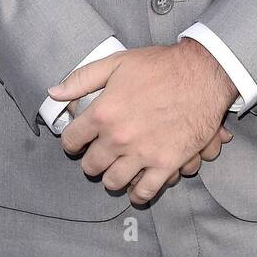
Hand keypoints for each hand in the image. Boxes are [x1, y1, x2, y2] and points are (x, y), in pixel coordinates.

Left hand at [47, 41, 239, 203]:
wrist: (202, 74)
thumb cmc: (159, 66)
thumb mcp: (116, 62)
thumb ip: (82, 79)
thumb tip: (54, 93)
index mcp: (103, 113)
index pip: (72, 139)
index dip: (71, 141)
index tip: (77, 141)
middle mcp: (118, 138)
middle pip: (91, 165)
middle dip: (91, 160)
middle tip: (98, 155)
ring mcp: (142, 154)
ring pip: (113, 182)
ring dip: (111, 177)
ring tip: (116, 169)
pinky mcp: (166, 164)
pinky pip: (144, 192)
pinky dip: (137, 194)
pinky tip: (136, 186)